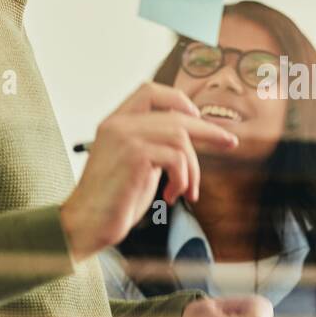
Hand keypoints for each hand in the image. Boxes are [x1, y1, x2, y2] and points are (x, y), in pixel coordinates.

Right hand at [60, 82, 237, 261]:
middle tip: (229, 143)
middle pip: (176, 115)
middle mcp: (118, 124)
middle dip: (208, 130)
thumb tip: (191, 139)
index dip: (179, 100)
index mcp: (115, 122)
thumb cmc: (113, 200)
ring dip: (193, 167)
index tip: (199, 117)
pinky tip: (172, 196)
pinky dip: (183, 179)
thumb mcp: (137, 164)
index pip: (150, 91)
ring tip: (187, 190)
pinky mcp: (134, 156)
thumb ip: (155, 146)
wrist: (86, 225)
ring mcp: (125, 137)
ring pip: (180, 137)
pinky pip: (176, 158)